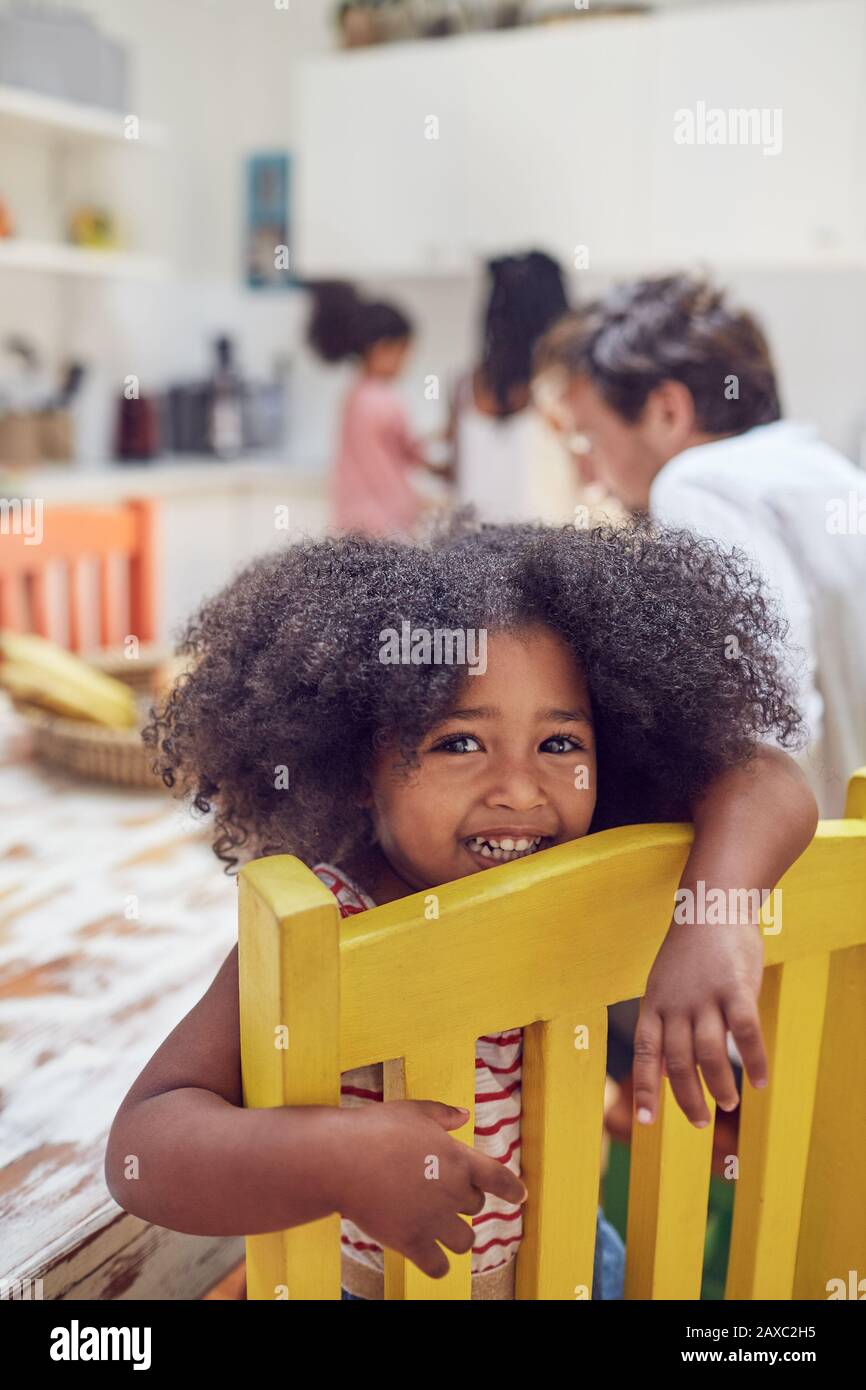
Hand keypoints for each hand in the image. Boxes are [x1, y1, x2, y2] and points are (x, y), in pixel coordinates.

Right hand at [335, 1099, 526, 1278]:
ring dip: (457, 1233)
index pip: (499, 1178)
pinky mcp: (411, 1242)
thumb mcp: (415, 1111)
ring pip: (465, 1240)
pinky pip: (438, 1267)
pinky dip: (438, 1264)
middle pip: (476, 1206)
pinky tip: (431, 1256)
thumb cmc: (377, 1129)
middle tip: (442, 1192)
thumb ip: (443, 1114)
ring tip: (441, 1225)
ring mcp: (433, 1220)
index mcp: (458, 1159)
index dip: (512, 1189)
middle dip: (464, 1200)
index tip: (520, 1196)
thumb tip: (464, 1114)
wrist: (341, 1158)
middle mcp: (453, 1192)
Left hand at [632, 921, 767, 1128]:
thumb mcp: (664, 986)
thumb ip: (664, 1027)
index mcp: (655, 1003)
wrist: (711, 904)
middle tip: (699, 1122)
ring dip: (718, 1085)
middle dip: (687, 1097)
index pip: (645, 1052)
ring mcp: (705, 995)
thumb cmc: (690, 953)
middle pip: (677, 1060)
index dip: (644, 1087)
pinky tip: (759, 1080)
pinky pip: (745, 1032)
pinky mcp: (735, 987)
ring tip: (728, 1102)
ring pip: (708, 1052)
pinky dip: (753, 1060)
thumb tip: (664, 1074)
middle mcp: (676, 1002)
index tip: (645, 1121)